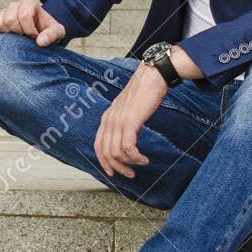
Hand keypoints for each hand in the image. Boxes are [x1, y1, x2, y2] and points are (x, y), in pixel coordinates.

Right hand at [0, 0, 66, 45]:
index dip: (30, 30)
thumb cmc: (48, 31)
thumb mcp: (57, 32)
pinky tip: (7, 39)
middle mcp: (14, 5)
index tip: (36, 37)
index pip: (24, 15)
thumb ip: (52, 35)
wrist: (40, 33)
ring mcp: (3, 13)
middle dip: (19, 33)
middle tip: (26, 38)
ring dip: (9, 35)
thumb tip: (40, 42)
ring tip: (19, 38)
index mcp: (29, 2)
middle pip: (9, 19)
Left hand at [94, 62, 168, 178]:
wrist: (152, 76)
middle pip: (105, 153)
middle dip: (117, 168)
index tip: (114, 172)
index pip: (98, 146)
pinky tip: (144, 158)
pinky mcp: (130, 121)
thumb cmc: (144, 92)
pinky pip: (128, 147)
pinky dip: (136, 157)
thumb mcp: (128, 109)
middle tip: (130, 174)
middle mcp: (109, 120)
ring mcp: (118, 121)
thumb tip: (126, 138)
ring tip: (141, 163)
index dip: (104, 163)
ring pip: (116, 153)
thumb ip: (123, 122)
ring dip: (129, 163)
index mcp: (107, 118)